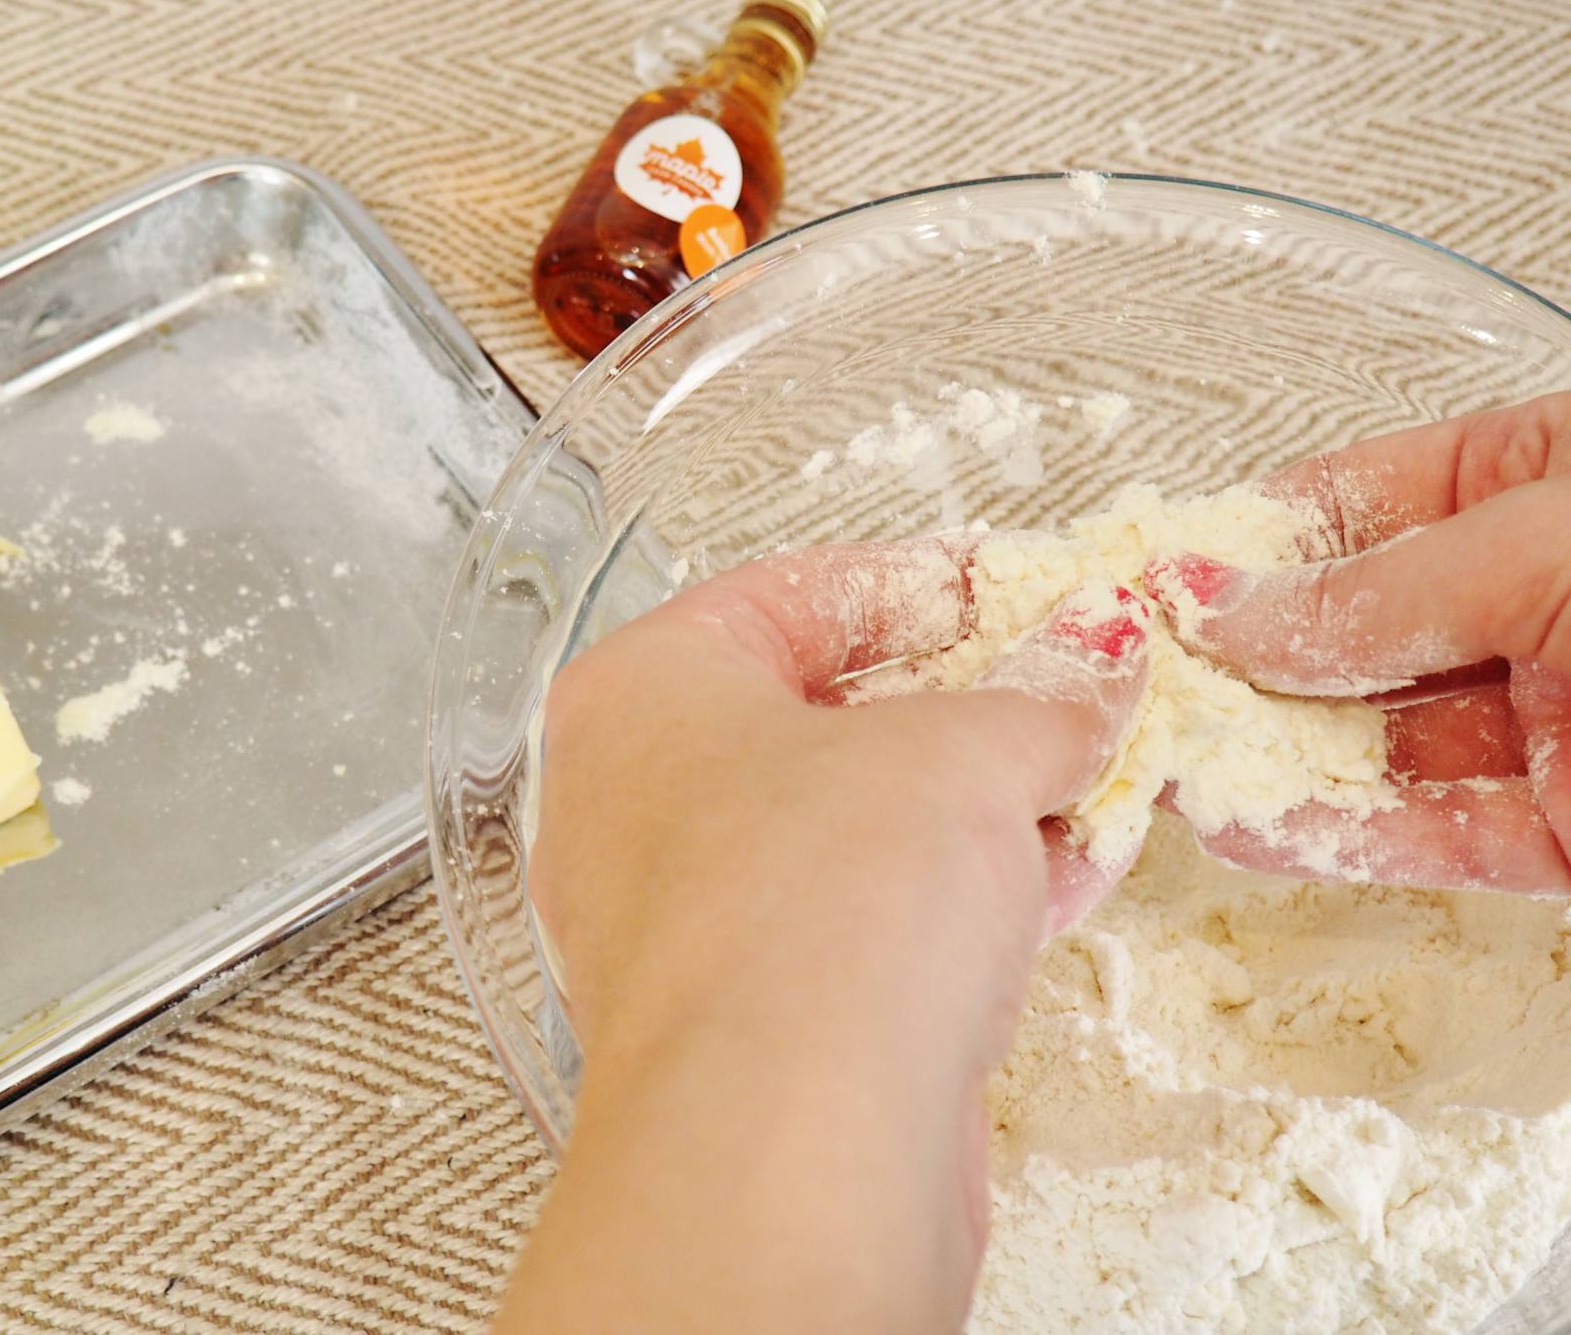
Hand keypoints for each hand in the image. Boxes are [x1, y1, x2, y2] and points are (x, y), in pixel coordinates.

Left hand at [498, 540, 1145, 1334]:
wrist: (791, 1147)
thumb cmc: (820, 906)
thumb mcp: (960, 751)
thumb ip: (1038, 694)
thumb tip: (1093, 659)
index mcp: (640, 695)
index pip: (789, 597)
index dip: (920, 584)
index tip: (1017, 586)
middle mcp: (638, 805)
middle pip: (826, 719)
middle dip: (968, 705)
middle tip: (1071, 685)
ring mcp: (692, 923)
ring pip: (856, 832)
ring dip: (984, 805)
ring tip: (1093, 772)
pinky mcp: (759, 1023)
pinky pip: (869, 927)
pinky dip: (966, 897)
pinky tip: (1068, 872)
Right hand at [1143, 392, 1570, 890]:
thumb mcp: (1550, 548)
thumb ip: (1377, 585)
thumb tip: (1223, 601)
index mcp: (1558, 483)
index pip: (1366, 499)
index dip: (1253, 537)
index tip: (1154, 571)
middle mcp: (1549, 599)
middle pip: (1354, 629)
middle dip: (1242, 659)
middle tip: (1140, 678)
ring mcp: (1561, 719)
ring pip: (1379, 744)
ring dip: (1267, 756)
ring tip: (1166, 758)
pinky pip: (1433, 834)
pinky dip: (1335, 836)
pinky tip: (1244, 824)